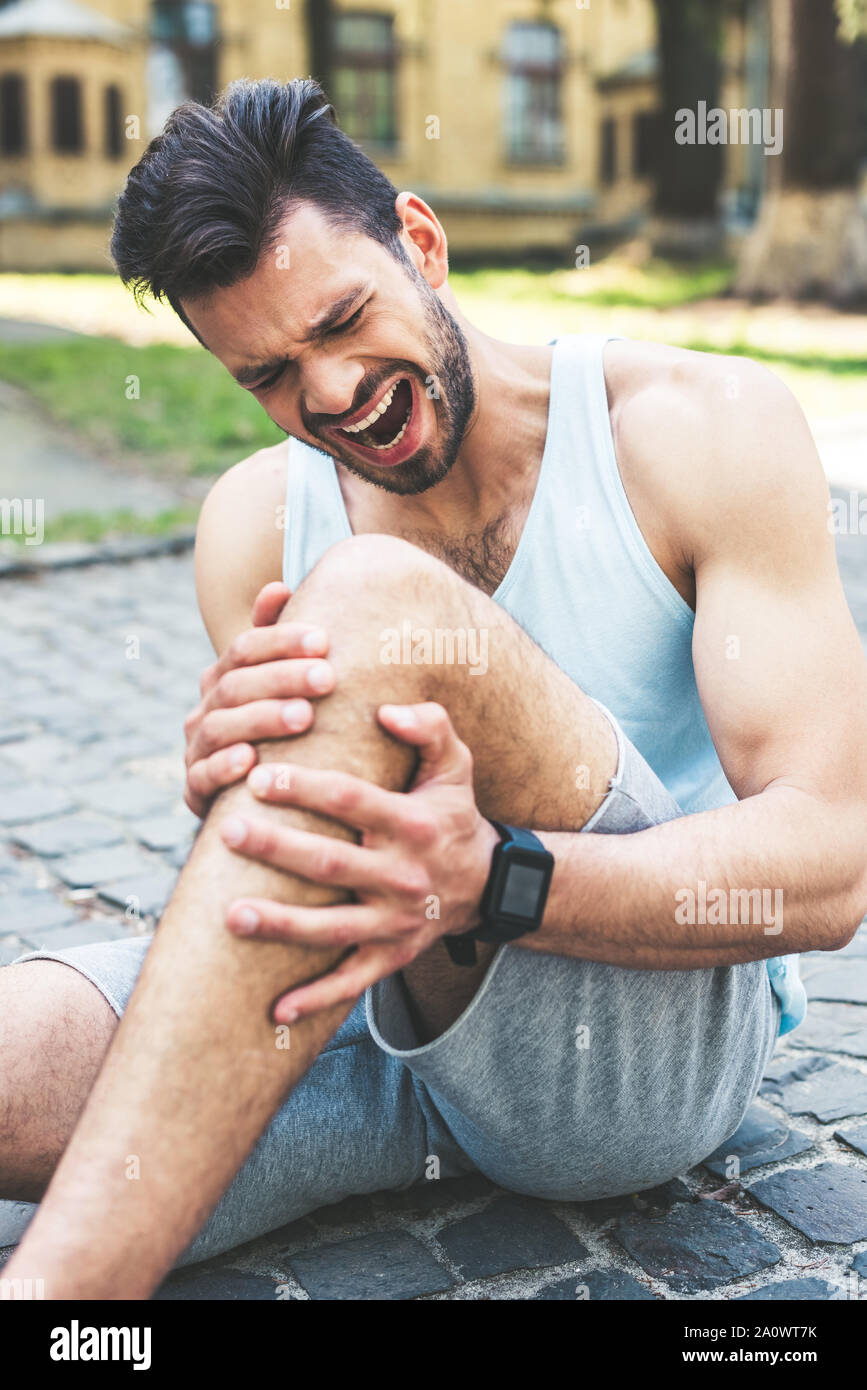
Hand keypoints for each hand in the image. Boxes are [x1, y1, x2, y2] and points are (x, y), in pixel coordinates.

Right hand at [183, 582, 335, 815]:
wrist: (261, 800)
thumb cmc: (283, 733)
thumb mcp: (284, 686)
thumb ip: (278, 639)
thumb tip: (278, 586)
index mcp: (224, 678)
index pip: (245, 648)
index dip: (281, 640)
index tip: (324, 640)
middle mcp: (205, 709)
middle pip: (236, 685)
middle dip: (282, 678)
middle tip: (327, 678)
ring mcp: (197, 750)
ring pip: (220, 727)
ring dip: (262, 719)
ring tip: (303, 717)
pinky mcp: (196, 791)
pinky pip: (202, 778)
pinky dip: (223, 768)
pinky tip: (251, 761)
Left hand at [219, 702, 499, 1021]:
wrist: (487, 885)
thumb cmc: (452, 814)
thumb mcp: (456, 765)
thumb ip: (430, 726)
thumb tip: (384, 708)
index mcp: (414, 823)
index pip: (350, 800)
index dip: (304, 787)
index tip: (259, 776)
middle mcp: (405, 875)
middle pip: (332, 864)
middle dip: (277, 849)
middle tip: (227, 831)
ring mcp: (397, 921)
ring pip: (333, 928)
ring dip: (281, 925)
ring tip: (230, 914)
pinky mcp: (392, 956)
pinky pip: (351, 981)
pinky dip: (315, 998)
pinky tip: (274, 1010)